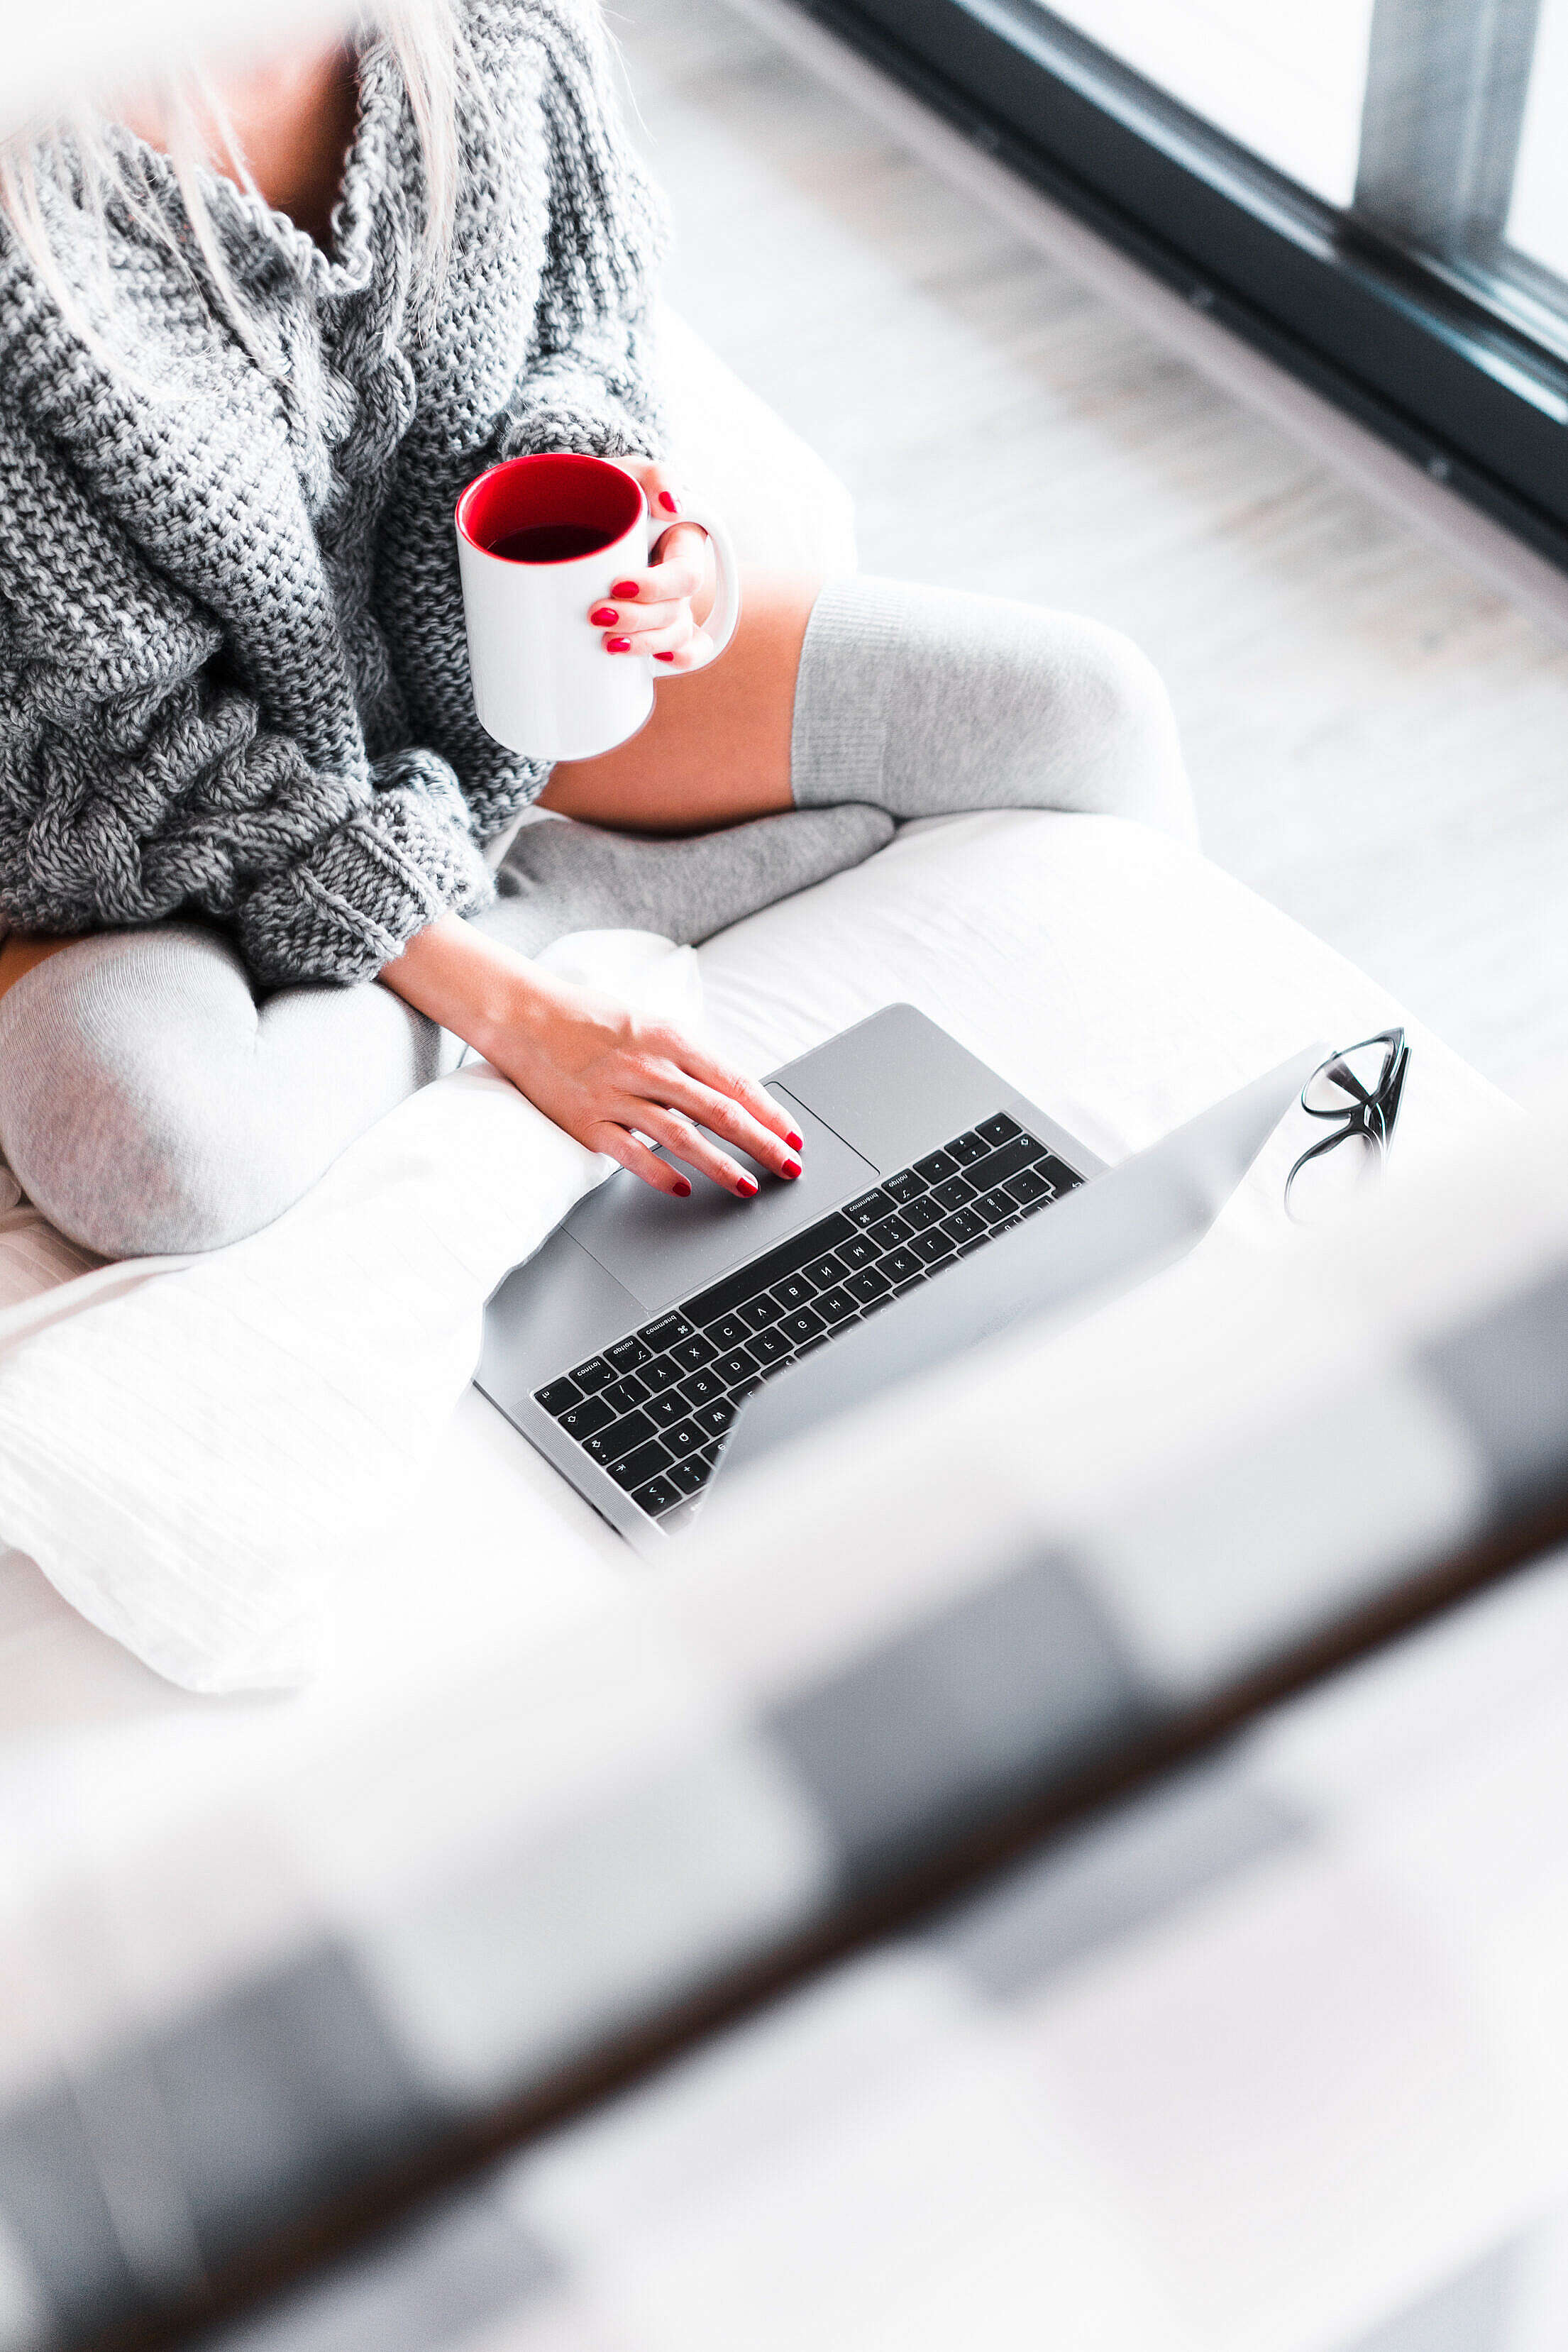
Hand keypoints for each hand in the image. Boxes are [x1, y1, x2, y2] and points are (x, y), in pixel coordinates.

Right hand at [381, 918, 803, 1198]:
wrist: (526, 1016)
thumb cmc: (594, 1020)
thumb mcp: (651, 1024)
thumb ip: (690, 1058)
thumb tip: (734, 1092)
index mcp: (671, 1039)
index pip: (734, 1081)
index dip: (770, 1112)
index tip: (794, 1134)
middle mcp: (649, 1067)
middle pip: (719, 1111)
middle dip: (762, 1142)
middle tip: (790, 1166)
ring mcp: (618, 1096)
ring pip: (683, 1136)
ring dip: (721, 1164)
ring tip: (747, 1185)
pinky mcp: (589, 1122)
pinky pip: (632, 1154)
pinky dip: (661, 1173)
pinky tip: (683, 1189)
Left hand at [588, 457, 719, 674]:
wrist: (570, 508)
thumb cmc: (602, 488)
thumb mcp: (626, 471)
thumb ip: (655, 474)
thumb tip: (672, 507)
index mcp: (683, 544)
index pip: (686, 576)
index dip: (656, 589)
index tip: (616, 585)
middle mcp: (679, 581)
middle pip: (676, 613)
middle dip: (638, 620)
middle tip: (596, 614)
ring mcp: (666, 606)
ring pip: (676, 638)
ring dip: (646, 646)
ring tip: (608, 644)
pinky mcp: (647, 626)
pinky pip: (680, 653)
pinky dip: (678, 662)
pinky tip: (657, 664)